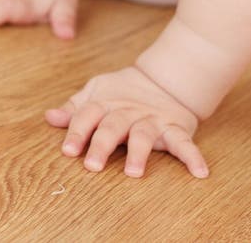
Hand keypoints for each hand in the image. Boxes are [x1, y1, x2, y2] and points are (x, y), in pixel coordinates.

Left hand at [45, 66, 207, 177]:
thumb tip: (50, 117)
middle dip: (102, 144)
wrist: (164, 78)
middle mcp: (127, 112)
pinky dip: (193, 156)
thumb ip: (75, 108)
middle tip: (92, 165)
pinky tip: (200, 172)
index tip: (68, 151)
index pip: (88, 115)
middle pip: (113, 126)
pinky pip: (184, 142)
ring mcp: (151, 120)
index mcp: (106, 103)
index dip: (77, 132)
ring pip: (144, 134)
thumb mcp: (96, 93)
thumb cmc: (122, 92)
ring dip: (139, 152)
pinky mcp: (175, 127)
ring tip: (133, 172)